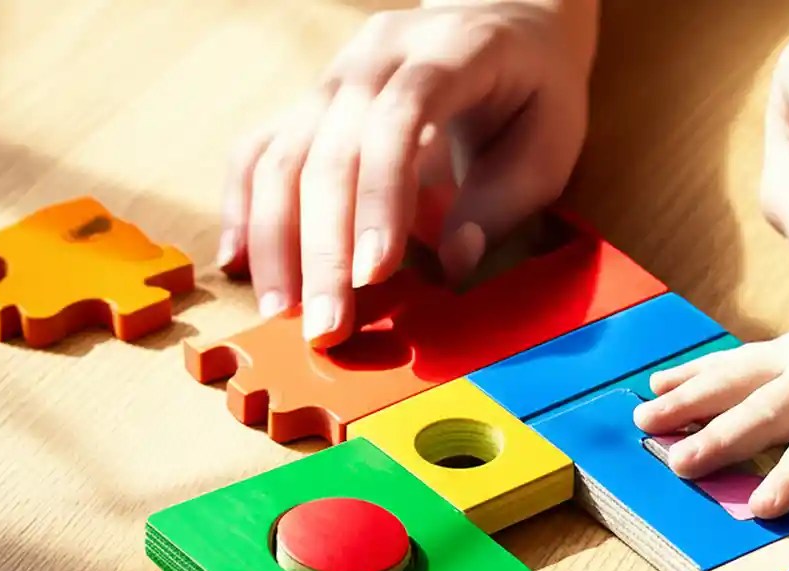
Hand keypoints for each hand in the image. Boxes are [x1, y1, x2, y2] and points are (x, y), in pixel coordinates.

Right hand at [218, 2, 592, 346]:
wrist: (509, 27)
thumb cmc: (536, 93)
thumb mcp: (549, 146)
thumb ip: (501, 202)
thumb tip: (455, 263)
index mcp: (449, 53)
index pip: (400, 120)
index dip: (382, 198)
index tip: (375, 273)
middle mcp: (376, 56)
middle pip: (331, 148)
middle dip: (324, 246)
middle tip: (328, 324)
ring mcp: (334, 76)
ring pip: (283, 152)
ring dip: (275, 239)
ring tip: (281, 310)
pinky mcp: (310, 102)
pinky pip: (260, 149)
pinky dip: (243, 205)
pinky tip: (239, 260)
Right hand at [632, 313, 788, 532]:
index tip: (763, 507)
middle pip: (767, 407)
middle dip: (721, 437)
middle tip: (680, 464)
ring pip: (738, 376)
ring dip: (690, 397)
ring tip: (645, 419)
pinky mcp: (787, 345)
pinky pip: (735, 359)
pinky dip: (695, 371)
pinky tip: (656, 384)